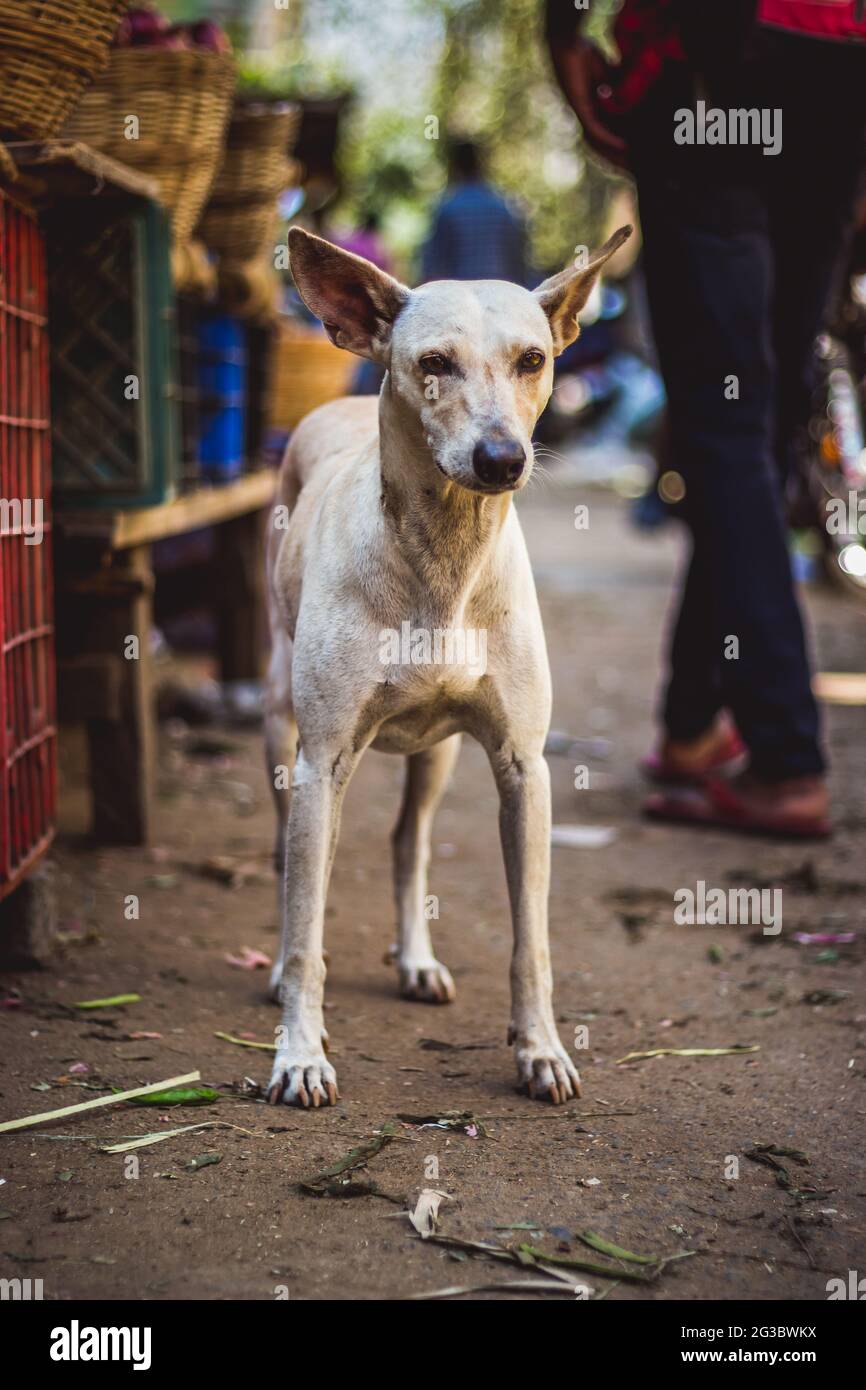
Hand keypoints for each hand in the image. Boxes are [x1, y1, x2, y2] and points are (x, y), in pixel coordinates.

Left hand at [551, 38, 628, 167]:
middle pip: (603, 147)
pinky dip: (609, 139)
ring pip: (599, 143)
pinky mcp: (580, 109)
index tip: (636, 160)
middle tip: (636, 171)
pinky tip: (623, 145)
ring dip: (615, 154)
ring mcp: (582, 115)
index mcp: (591, 113)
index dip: (621, 150)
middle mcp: (585, 118)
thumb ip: (617, 89)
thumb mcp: (608, 77)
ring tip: (632, 163)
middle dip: (619, 160)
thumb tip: (634, 97)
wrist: (568, 45)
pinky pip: (595, 129)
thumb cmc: (585, 57)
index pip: (608, 138)